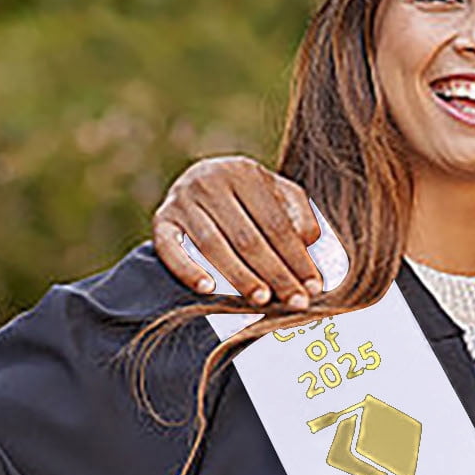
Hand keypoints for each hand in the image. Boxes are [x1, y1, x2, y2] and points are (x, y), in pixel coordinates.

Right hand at [151, 156, 322, 308]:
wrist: (197, 180)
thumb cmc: (247, 196)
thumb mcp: (277, 194)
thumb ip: (298, 215)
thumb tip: (309, 245)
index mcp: (245, 172)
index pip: (276, 224)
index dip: (297, 258)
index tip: (313, 286)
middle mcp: (210, 181)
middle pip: (248, 238)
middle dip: (276, 274)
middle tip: (295, 302)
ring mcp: (181, 201)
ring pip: (214, 246)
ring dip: (240, 276)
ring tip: (262, 299)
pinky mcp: (161, 221)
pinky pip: (170, 249)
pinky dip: (188, 270)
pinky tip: (208, 289)